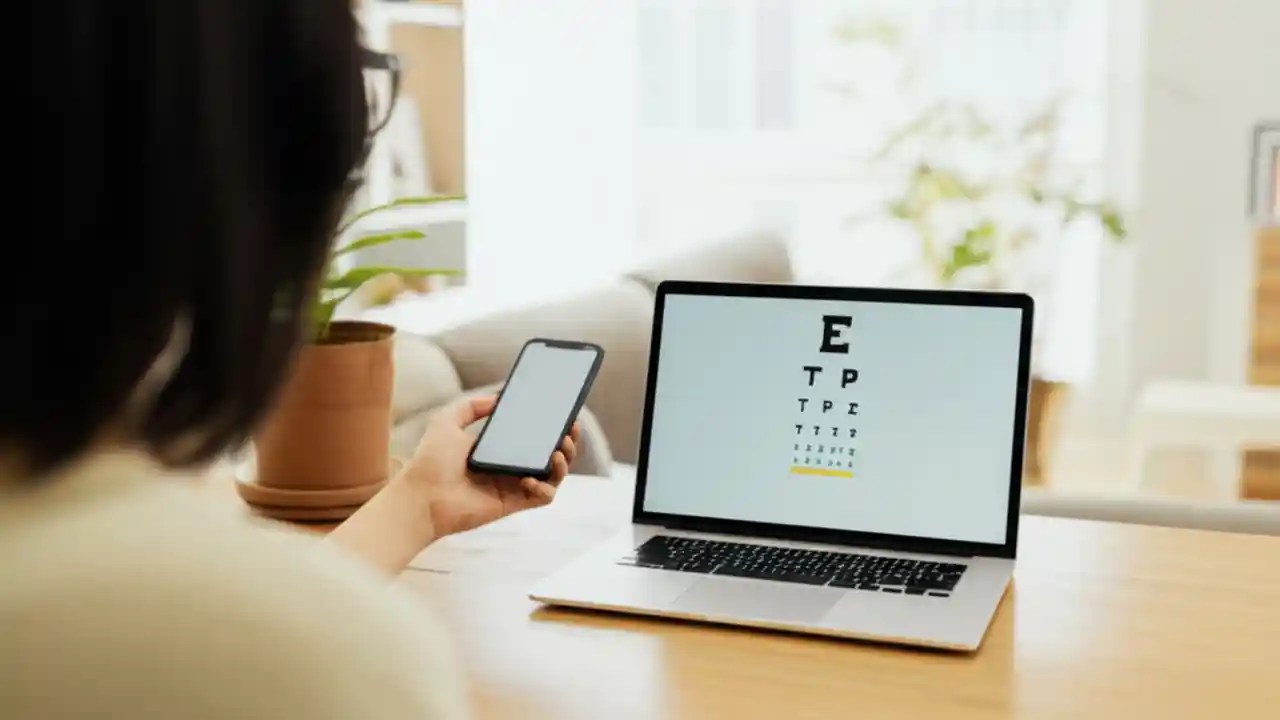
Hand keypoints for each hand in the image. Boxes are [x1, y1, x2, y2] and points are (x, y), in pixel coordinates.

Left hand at [396, 395, 578, 537]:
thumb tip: (498, 398)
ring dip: (563, 464)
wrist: (421, 496)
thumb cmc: (430, 461)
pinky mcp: (513, 504)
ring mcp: (513, 486)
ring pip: (553, 477)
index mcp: (497, 448)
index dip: (552, 426)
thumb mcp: (447, 421)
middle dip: (568, 443)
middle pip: (550, 455)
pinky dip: (544, 487)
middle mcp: (509, 467)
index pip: (533, 436)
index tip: (565, 414)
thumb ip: (471, 406)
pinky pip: (542, 497)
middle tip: (570, 430)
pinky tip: (530, 478)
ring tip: (558, 452)